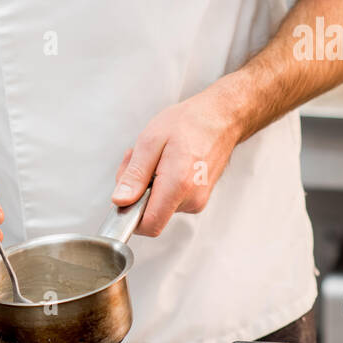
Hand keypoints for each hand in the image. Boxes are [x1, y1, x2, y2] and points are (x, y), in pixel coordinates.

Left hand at [111, 89, 241, 236]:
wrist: (221, 118)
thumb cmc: (191, 122)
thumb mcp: (151, 140)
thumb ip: (135, 174)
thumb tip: (121, 200)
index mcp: (178, 184)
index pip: (149, 225)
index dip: (129, 214)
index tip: (124, 193)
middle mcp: (192, 199)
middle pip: (150, 213)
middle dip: (136, 190)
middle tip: (138, 159)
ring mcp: (197, 201)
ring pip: (159, 206)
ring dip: (148, 184)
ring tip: (155, 156)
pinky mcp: (198, 198)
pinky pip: (170, 199)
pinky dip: (160, 184)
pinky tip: (165, 162)